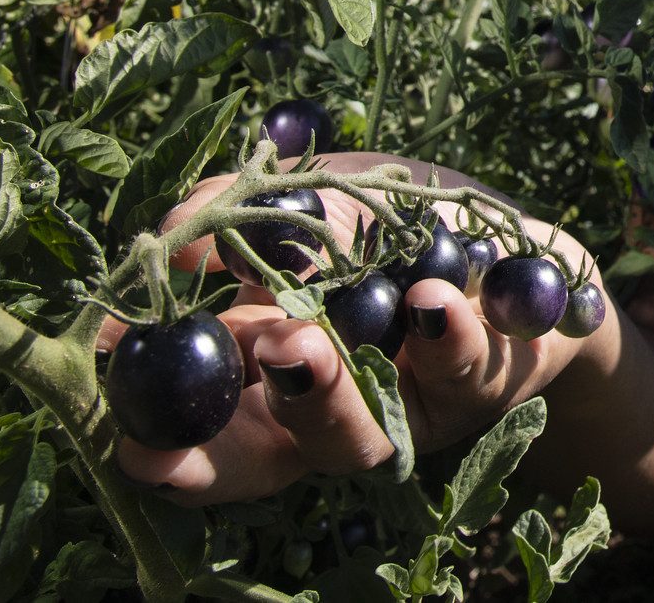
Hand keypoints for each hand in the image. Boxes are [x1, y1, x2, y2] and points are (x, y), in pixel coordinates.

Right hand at [98, 153, 609, 504]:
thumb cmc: (390, 222)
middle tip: (246, 364)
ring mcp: (411, 408)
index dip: (174, 456)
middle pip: (281, 452)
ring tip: (311, 340)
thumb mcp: (311, 198)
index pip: (209, 438)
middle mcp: (335, 412)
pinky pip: (466, 371)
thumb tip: (177, 240)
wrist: (514, 238)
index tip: (139, 450)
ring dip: (333, 391)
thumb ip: (240, 215)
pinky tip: (431, 304)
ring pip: (365, 434)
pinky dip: (446, 337)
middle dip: (247, 425)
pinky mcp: (486, 383)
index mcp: (268, 381)